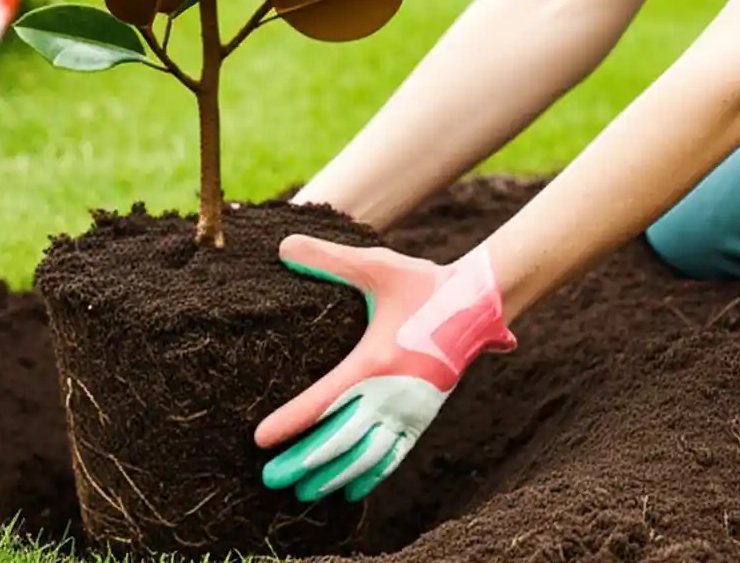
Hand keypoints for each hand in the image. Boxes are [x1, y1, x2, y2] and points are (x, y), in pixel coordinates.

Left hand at [255, 235, 516, 501]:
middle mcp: (394, 394)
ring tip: (301, 493)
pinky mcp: (422, 418)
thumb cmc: (423, 283)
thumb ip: (329, 258)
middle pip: (341, 440)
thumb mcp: (376, 265)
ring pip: (366, 457)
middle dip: (303, 462)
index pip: (324, 400)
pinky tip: (349, 492)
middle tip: (269, 479)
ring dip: (332, 477)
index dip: (291, 422)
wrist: (479, 303)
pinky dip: (369, 477)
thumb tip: (282, 246)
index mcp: (377, 361)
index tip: (260, 439)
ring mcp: (411, 410)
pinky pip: (393, 457)